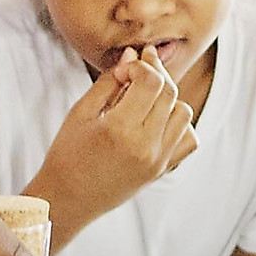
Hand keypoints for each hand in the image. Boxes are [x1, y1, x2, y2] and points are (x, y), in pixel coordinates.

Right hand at [30, 45, 197, 245]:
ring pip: (183, 113)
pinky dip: (179, 124)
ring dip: (168, 98)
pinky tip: (158, 121)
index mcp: (119, 129)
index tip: (128, 65)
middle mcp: (145, 145)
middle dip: (157, 73)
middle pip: (169, 93)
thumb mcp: (80, 114)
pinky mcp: (161, 170)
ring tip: (145, 98)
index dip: (142, 65)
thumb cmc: (66, 156)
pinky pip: (189, 138)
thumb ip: (109, 82)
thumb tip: (132, 56)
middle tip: (140, 68)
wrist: (66, 200)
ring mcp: (157, 160)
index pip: (151, 82)